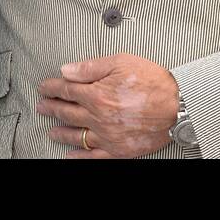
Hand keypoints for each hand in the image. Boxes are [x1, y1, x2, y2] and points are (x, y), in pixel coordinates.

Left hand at [36, 53, 179, 158]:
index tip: (44, 87)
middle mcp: (98, 117)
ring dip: (60, 131)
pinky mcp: (118, 150)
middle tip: (42, 106)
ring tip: (50, 129)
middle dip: (51, 108)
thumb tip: (67, 70)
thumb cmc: (153, 81)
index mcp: (97, 94)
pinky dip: (79, 157)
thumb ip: (91, 67)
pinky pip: (93, 157)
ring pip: (75, 135)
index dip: (52, 88)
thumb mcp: (121, 62)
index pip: (67, 90)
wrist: (177, 106)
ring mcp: (107, 136)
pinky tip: (69, 155)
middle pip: (67, 112)